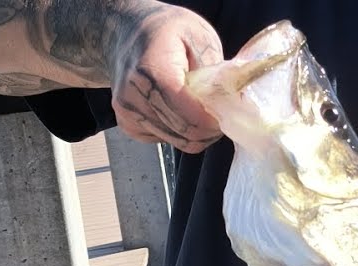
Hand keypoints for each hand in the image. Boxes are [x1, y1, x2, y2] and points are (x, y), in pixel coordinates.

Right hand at [105, 1, 222, 152]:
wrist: (127, 32)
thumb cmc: (167, 32)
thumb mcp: (199, 35)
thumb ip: (215, 71)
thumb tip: (230, 101)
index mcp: (152, 70)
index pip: (190, 117)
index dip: (214, 122)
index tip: (226, 110)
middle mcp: (134, 95)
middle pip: (186, 133)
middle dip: (209, 128)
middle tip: (217, 110)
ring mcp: (127, 111)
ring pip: (177, 142)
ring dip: (195, 131)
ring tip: (197, 106)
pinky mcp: (126, 123)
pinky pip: (164, 140)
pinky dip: (178, 131)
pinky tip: (177, 109)